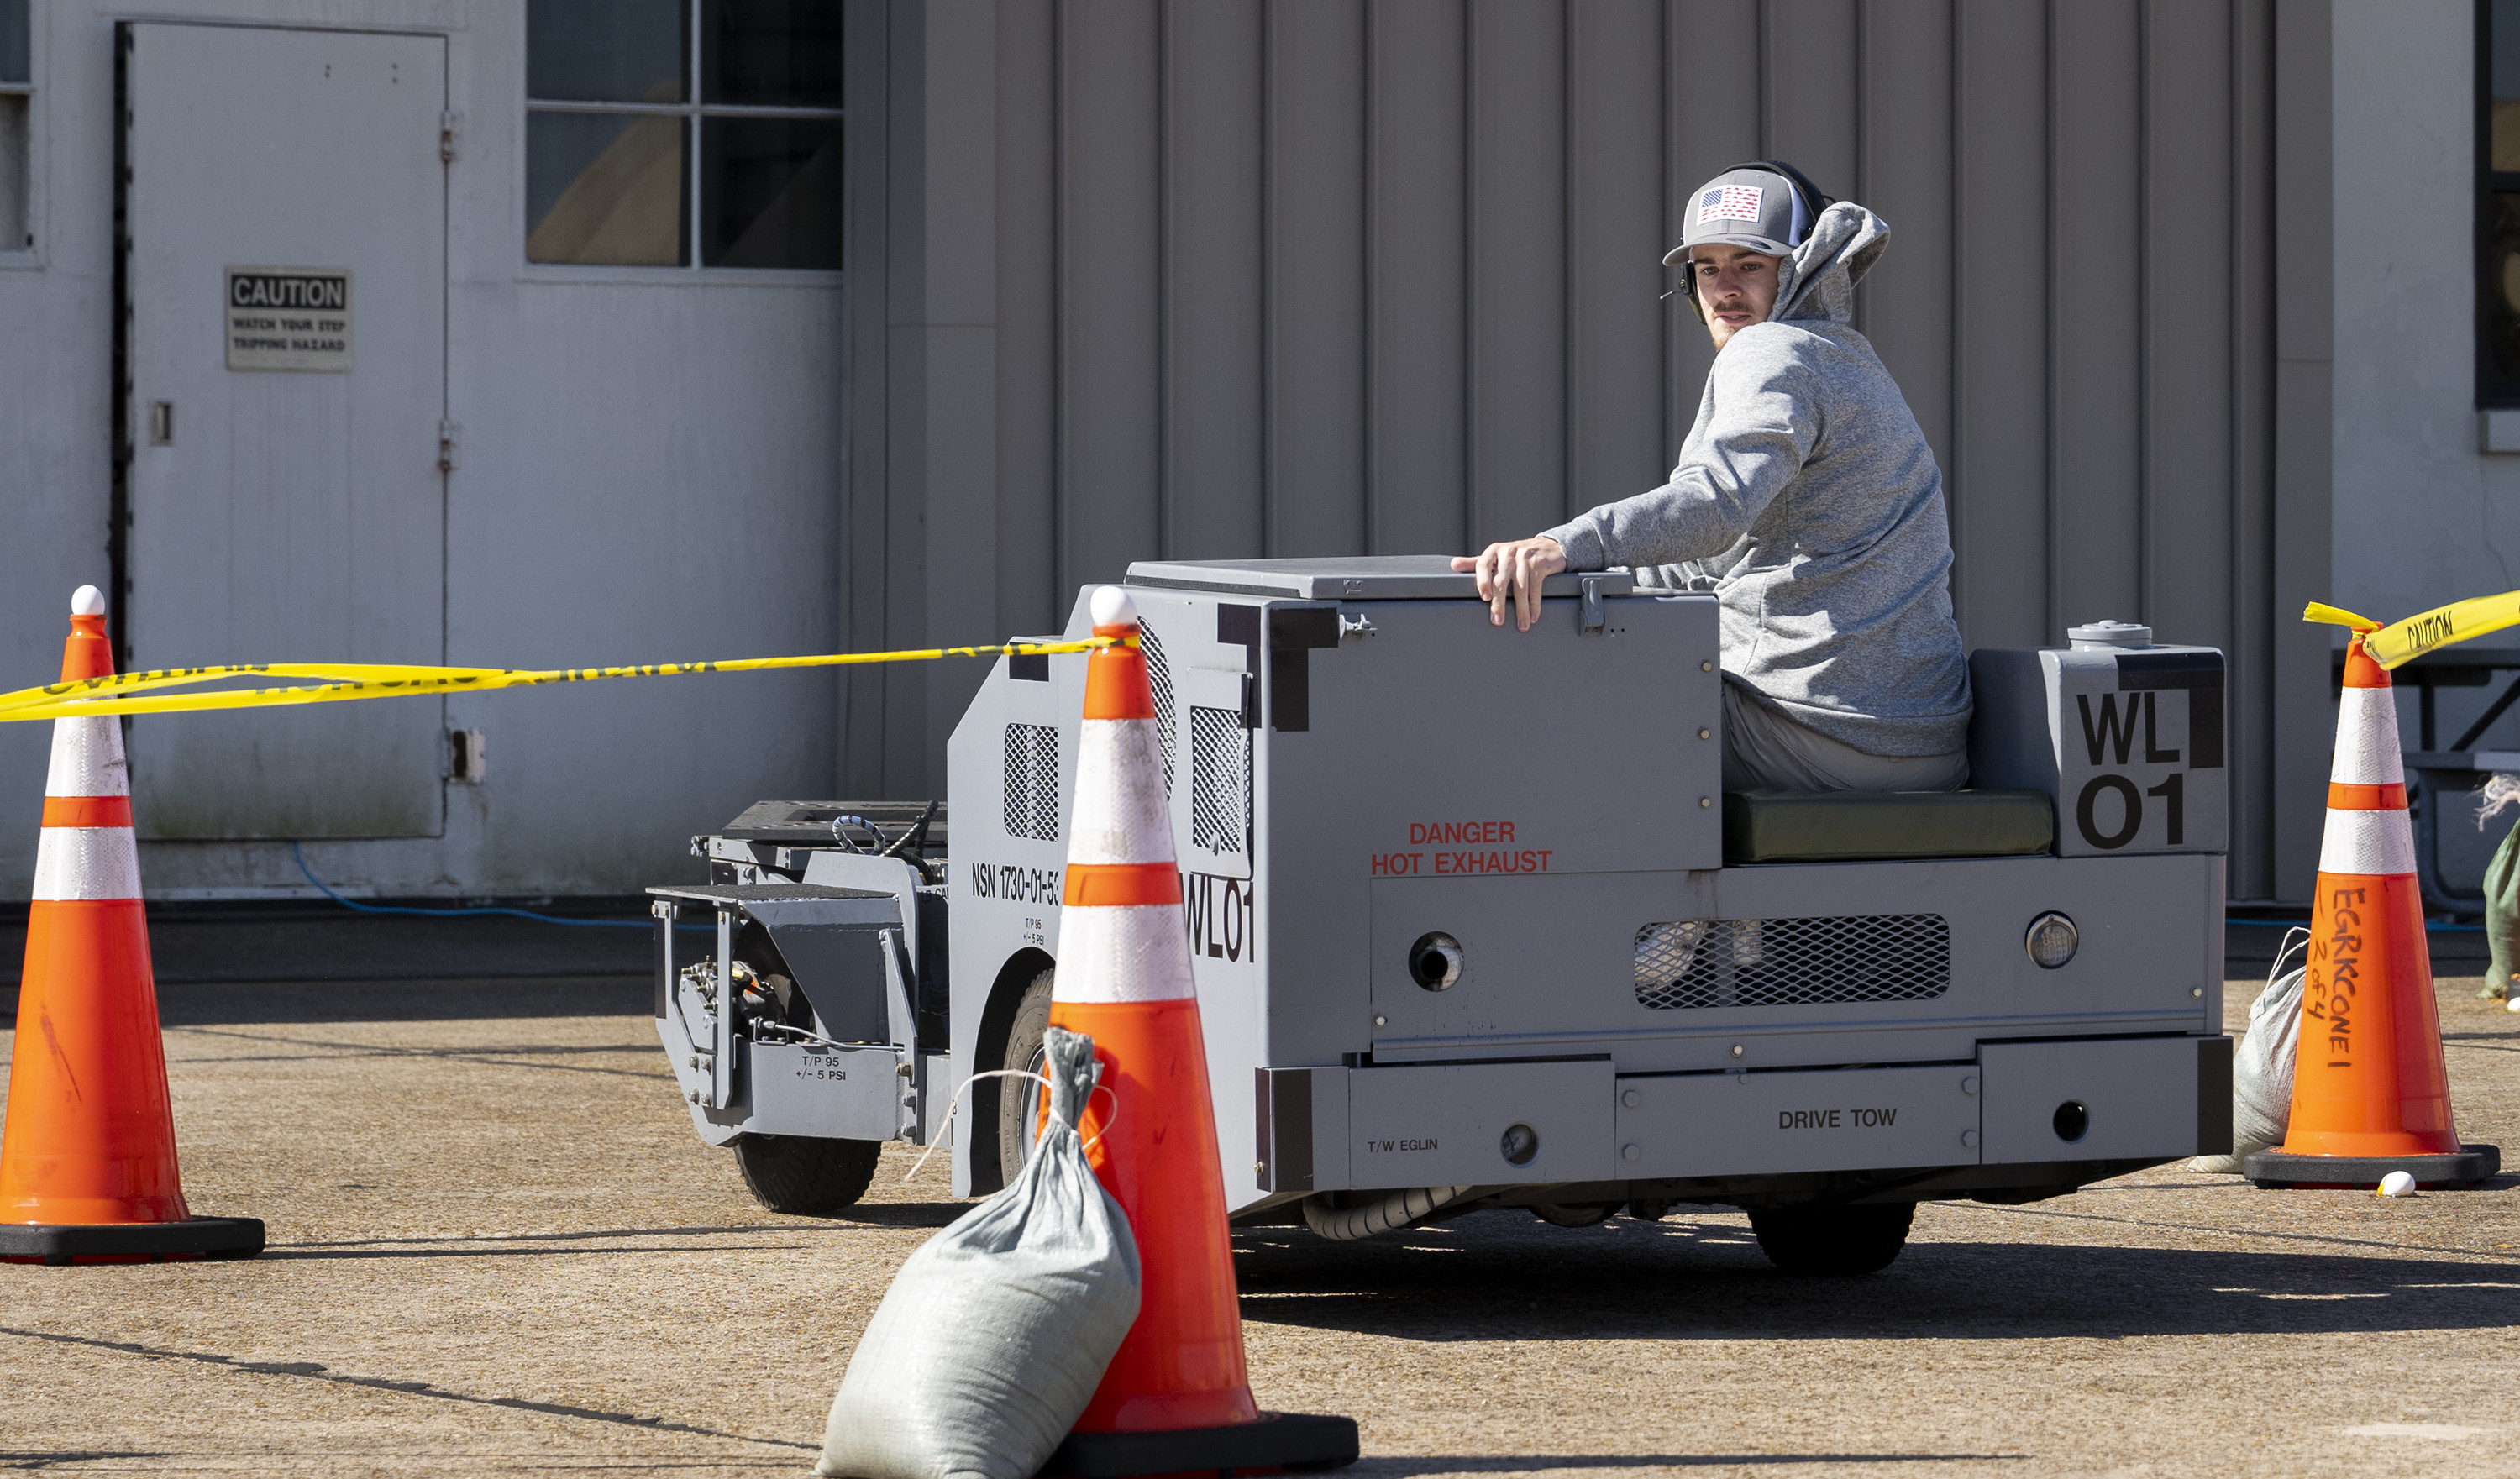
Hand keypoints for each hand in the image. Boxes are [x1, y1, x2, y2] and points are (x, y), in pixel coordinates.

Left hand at [1451, 537, 1567, 631]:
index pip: (1483, 565)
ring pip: (1520, 587)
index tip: (1484, 598)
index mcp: (1493, 551)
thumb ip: (1476, 563)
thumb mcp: (1496, 557)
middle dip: (1499, 603)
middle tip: (1497, 621)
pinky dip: (1534, 604)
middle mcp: (1508, 552)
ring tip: (1521, 625)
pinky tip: (1533, 617)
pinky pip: (1536, 587)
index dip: (1482, 581)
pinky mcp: (1540, 563)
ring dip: (1521, 609)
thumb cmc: (1516, 556)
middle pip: (1501, 580)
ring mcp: (1525, 557)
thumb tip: (1453, 565)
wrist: (1548, 547)